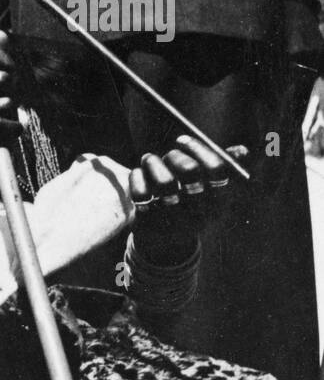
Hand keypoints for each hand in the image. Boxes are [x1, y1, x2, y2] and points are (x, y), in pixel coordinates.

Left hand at [129, 135, 247, 257]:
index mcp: (219, 203)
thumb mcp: (207, 190)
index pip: (217, 169)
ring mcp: (174, 221)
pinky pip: (141, 192)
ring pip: (163, 180)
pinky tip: (139, 175)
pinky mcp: (150, 224)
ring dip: (153, 162)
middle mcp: (200, 214)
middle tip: (167, 153)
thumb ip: (223, 169)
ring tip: (149, 160)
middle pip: (190, 171)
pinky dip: (136, 177)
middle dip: (175, 156)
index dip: (198, 149)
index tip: (182, 140)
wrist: (163, 239)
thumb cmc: (187, 203)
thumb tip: (242, 151)